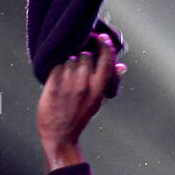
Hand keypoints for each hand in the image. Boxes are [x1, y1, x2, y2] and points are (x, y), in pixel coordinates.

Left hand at [37, 34, 126, 170]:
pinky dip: (56, 69)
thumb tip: (122, 66)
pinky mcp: (52, 86)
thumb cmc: (78, 117)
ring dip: (68, 63)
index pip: (105, 60)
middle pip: (84, 56)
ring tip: (67, 76)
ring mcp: (67, 86)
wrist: (59, 135)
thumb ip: (107, 81)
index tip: (101, 38)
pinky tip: (58, 79)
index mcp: (98, 90)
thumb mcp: (97, 101)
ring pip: (69, 59)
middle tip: (78, 66)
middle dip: (81, 57)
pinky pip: (56, 66)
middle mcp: (83, 86)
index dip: (105, 45)